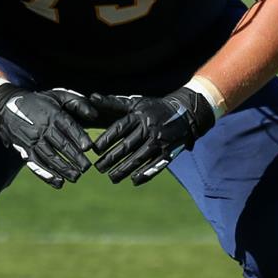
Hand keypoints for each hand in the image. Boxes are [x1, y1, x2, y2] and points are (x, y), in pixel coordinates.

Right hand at [0, 84, 100, 187]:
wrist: (6, 106)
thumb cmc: (39, 102)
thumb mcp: (58, 95)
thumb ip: (78, 103)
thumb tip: (95, 114)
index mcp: (53, 114)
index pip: (68, 126)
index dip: (78, 136)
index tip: (88, 147)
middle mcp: (42, 128)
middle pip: (60, 144)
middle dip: (74, 157)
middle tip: (86, 167)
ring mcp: (33, 140)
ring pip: (49, 156)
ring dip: (63, 168)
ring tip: (76, 177)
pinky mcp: (25, 151)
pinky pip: (36, 164)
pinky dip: (47, 175)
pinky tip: (58, 182)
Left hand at [87, 88, 215, 184]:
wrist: (185, 112)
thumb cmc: (154, 108)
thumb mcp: (135, 102)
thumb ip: (113, 103)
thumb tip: (92, 97)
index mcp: (138, 115)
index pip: (119, 129)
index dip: (105, 140)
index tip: (94, 150)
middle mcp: (148, 128)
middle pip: (126, 146)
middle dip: (111, 159)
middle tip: (98, 168)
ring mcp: (159, 141)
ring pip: (138, 158)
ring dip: (123, 170)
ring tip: (111, 178)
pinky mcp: (168, 152)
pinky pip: (155, 166)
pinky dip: (144, 175)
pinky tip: (133, 181)